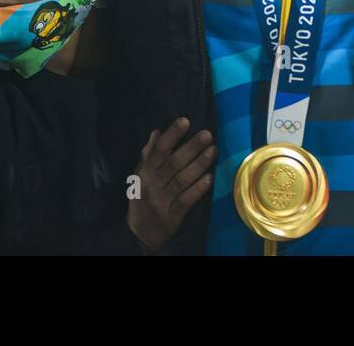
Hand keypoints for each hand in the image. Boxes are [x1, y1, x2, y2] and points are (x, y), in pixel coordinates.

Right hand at [127, 118, 216, 253]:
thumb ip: (149, 154)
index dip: (172, 135)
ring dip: (199, 164)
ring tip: (213, 151)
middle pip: (173, 163)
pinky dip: (197, 189)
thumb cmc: (142, 197)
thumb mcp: (140, 175)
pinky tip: (209, 178)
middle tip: (207, 134)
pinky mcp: (172, 216)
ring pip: (181, 180)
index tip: (185, 121)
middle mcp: (152, 185)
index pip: (158, 151)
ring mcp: (162, 201)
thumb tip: (156, 131)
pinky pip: (186, 200)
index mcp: (144, 173)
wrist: (140, 233)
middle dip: (191, 147)